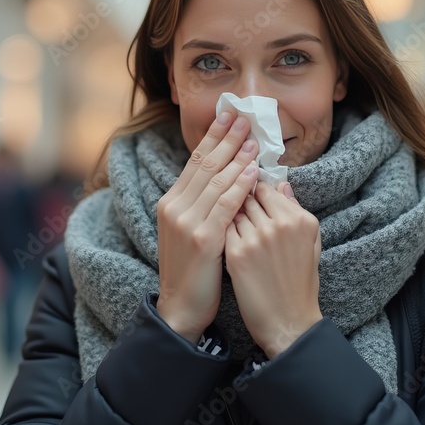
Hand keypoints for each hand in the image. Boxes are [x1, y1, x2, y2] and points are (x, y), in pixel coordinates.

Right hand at [157, 112, 258, 341]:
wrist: (181, 308)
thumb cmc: (193, 270)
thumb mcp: (191, 231)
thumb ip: (205, 204)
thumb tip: (227, 176)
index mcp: (170, 203)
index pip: (194, 161)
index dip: (213, 137)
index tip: (229, 116)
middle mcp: (174, 207)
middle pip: (204, 164)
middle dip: (226, 139)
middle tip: (244, 118)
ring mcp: (186, 222)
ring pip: (215, 181)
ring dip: (236, 157)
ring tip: (253, 140)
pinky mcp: (202, 239)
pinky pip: (224, 205)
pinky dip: (239, 186)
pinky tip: (252, 172)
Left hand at [225, 181, 322, 358]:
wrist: (287, 323)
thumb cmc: (300, 284)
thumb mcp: (311, 243)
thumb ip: (296, 210)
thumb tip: (282, 184)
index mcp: (300, 219)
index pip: (267, 188)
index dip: (254, 190)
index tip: (248, 195)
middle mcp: (279, 225)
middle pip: (248, 196)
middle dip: (240, 200)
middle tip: (235, 212)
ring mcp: (256, 238)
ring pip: (232, 210)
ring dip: (228, 215)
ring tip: (230, 229)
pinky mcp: (236, 253)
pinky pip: (222, 229)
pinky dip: (221, 231)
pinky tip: (222, 241)